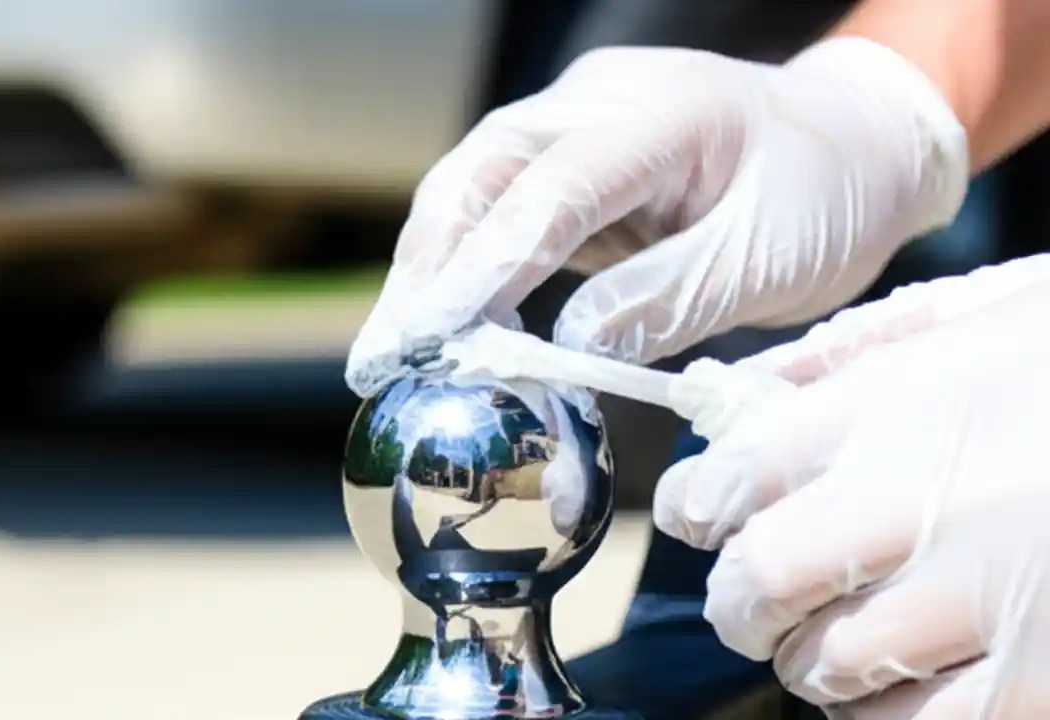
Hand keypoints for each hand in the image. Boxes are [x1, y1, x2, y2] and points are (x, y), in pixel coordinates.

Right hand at [345, 37, 967, 397]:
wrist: (851, 145)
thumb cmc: (824, 198)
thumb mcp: (763, 262)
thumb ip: (664, 299)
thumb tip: (566, 349)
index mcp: (661, 115)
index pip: (550, 194)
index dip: (482, 270)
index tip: (429, 338)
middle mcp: (599, 103)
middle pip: (481, 176)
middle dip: (425, 270)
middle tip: (382, 358)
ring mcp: (576, 121)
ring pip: (472, 187)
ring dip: (429, 270)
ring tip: (395, 353)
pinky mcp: (569, 155)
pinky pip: (499, 207)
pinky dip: (464, 265)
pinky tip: (442, 323)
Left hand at [654, 254, 1049, 715]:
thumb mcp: (991, 314)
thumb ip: (859, 355)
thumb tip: (752, 393)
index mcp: (889, 412)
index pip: (727, 482)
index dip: (697, 508)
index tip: (704, 515)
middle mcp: (916, 508)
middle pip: (755, 587)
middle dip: (741, 598)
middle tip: (755, 594)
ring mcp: (982, 605)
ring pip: (822, 669)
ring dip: (815, 657)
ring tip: (845, 631)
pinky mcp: (1040, 684)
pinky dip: (889, 714)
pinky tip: (916, 679)